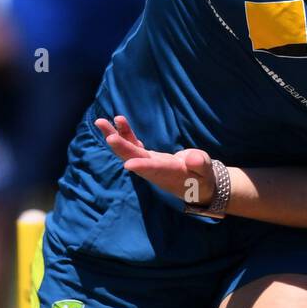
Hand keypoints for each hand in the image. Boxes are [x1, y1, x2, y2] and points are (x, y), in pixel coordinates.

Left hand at [94, 115, 215, 206]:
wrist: (194, 185)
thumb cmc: (202, 178)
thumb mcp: (206, 172)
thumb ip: (201, 165)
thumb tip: (193, 159)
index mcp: (169, 174)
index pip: (154, 170)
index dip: (142, 166)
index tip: (128, 164)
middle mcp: (153, 169)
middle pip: (134, 158)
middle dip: (121, 147)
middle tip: (109, 136)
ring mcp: (148, 163)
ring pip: (128, 150)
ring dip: (115, 137)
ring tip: (100, 122)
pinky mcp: (147, 157)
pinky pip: (133, 144)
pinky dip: (126, 133)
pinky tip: (117, 121)